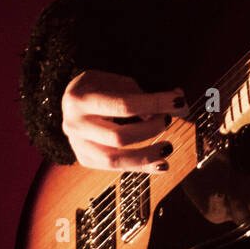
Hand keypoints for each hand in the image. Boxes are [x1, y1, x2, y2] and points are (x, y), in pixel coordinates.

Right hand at [61, 70, 183, 171]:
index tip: (178, 101)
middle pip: (119, 136)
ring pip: (115, 160)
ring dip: (147, 156)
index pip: (124, 105)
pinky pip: (115, 168)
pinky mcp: (84, 158)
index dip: (154, 104)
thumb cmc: (98, 87)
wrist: (71, 100)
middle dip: (150, 130)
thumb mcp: (115, 80)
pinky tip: (160, 164)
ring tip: (168, 148)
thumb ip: (138, 94)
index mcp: (80, 98)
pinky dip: (140, 167)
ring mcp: (77, 144)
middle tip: (167, 120)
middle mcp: (74, 124)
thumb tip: (171, 106)